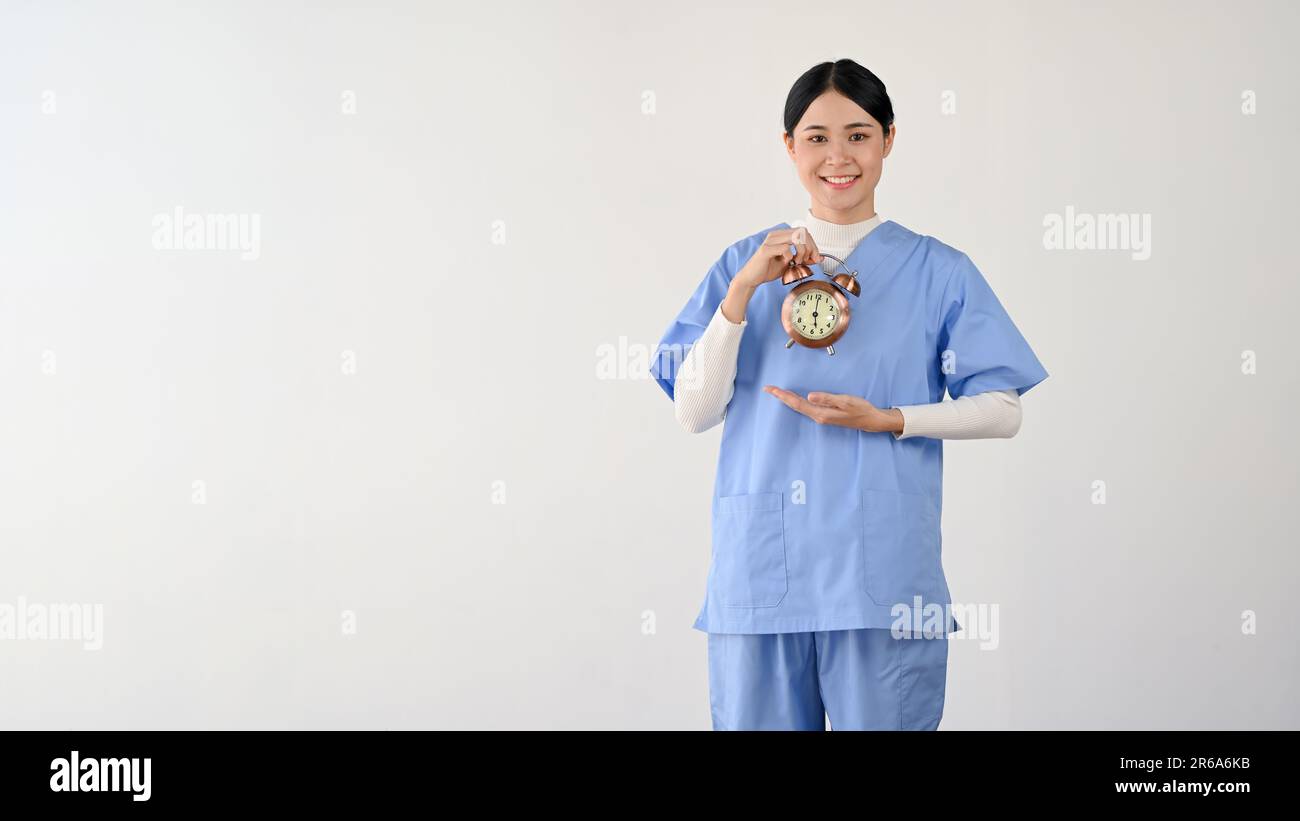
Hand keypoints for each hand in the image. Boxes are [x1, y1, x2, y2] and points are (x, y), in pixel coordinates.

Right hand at [733, 227, 823, 290]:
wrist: (751, 278)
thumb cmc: (768, 270)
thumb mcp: (790, 264)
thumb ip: (803, 259)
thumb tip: (819, 258)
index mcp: (782, 235)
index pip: (804, 231)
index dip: (813, 244)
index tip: (815, 258)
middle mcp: (776, 235)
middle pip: (802, 231)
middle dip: (810, 247)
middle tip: (807, 260)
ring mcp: (770, 241)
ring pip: (796, 237)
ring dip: (802, 250)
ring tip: (797, 262)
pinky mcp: (766, 249)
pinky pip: (785, 248)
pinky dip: (790, 256)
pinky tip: (787, 263)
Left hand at [763, 386, 903, 433]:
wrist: (871, 420)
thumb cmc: (860, 409)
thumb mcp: (845, 401)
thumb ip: (827, 398)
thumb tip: (810, 396)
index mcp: (821, 413)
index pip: (797, 403)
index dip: (783, 396)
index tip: (771, 389)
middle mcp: (818, 416)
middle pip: (795, 405)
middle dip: (781, 397)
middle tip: (768, 388)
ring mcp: (821, 416)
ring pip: (799, 406)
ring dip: (787, 399)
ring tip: (777, 392)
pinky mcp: (824, 414)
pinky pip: (805, 407)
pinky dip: (796, 401)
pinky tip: (794, 398)